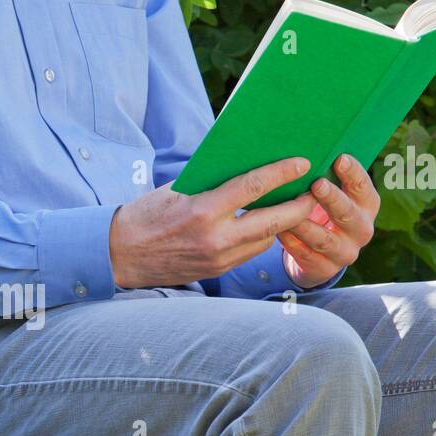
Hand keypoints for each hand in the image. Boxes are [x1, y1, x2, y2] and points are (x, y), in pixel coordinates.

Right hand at [109, 158, 315, 289]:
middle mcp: (214, 238)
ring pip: (266, 239)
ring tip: (293, 206)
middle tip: (314, 193)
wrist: (121, 255)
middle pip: (273, 221)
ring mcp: (218, 259)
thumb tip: (246, 166)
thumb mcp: (177, 190)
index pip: (253, 188)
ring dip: (281, 223)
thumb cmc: (146, 214)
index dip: (282, 174)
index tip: (302, 163)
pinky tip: (266, 225)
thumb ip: (212, 182)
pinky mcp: (216, 271)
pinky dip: (260, 236)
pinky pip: (249, 252)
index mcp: (202, 210)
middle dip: (299, 206)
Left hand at [279, 153, 379, 288]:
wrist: (316, 253)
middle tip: (317, 184)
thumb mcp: (330, 195)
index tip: (340, 158)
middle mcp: (361, 230)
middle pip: (348, 214)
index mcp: (367, 206)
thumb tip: (308, 148)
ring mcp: (344, 252)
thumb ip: (326, 176)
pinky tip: (279, 231)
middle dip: (332, 199)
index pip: (364, 189)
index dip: (354, 174)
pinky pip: (306, 255)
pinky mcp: (324, 269)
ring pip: (324, 239)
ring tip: (290, 211)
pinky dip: (291, 242)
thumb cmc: (321, 210)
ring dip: (306, 224)